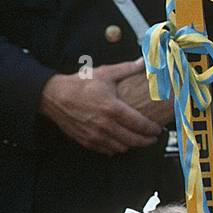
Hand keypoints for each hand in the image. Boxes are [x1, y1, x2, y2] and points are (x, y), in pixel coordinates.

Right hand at [39, 61, 162, 154]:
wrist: (54, 96)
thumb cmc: (80, 83)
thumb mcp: (104, 73)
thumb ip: (126, 69)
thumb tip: (144, 61)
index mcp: (113, 108)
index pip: (140, 124)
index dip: (152, 129)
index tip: (158, 129)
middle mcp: (106, 125)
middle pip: (134, 140)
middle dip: (146, 141)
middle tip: (152, 138)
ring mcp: (96, 135)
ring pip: (122, 148)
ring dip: (132, 145)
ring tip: (137, 139)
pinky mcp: (88, 141)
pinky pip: (108, 150)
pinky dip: (117, 148)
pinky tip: (120, 141)